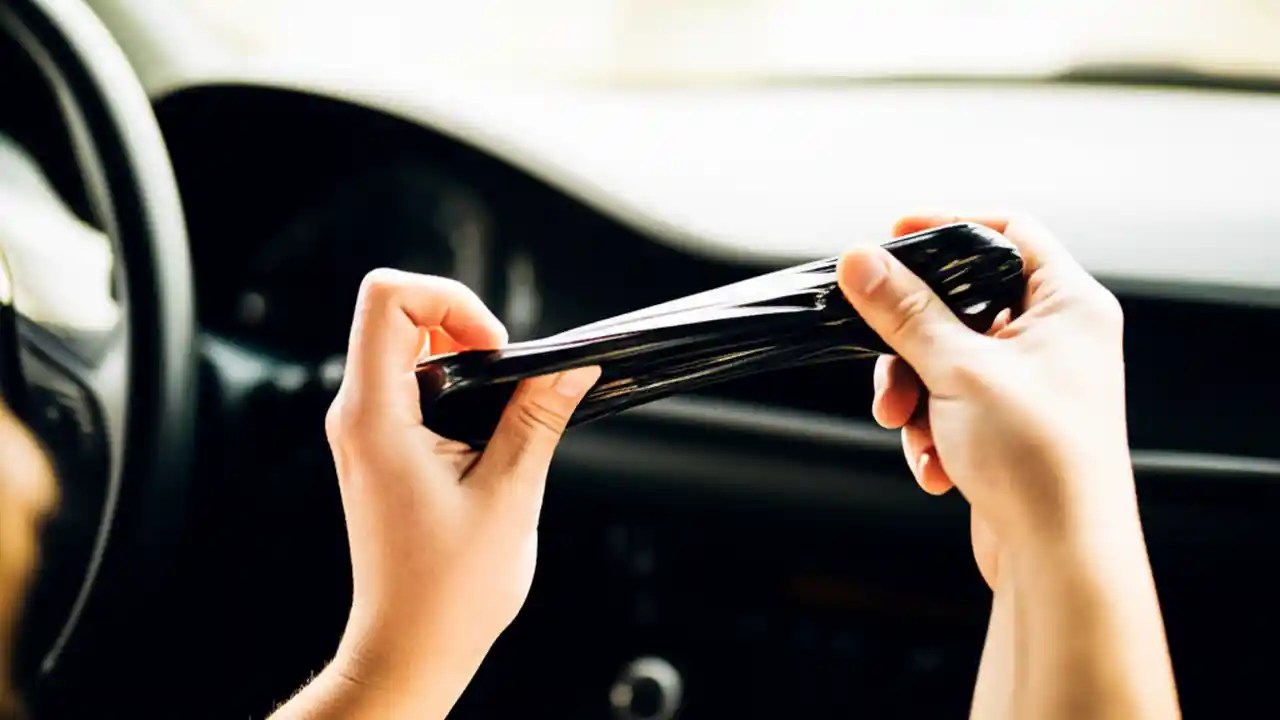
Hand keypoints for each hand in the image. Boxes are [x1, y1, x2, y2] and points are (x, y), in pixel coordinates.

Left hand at [279, 269, 598, 717]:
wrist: (412, 647)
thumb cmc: (449, 590)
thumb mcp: (510, 492)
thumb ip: (539, 416)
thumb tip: (573, 367)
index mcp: (375, 417)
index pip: (387, 298)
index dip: (450, 299)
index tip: (497, 347)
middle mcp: (357, 415)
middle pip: (397, 314)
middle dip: (462, 322)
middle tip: (508, 374)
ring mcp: (364, 431)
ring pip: (404, 346)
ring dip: (461, 356)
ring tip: (504, 407)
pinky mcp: (379, 448)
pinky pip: (409, 384)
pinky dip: (454, 385)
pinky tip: (488, 429)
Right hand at [838, 213, 1133, 583]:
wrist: (1059, 561)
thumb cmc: (1038, 460)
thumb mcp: (960, 370)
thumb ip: (905, 311)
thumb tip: (860, 259)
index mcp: (1069, 306)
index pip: (1009, 232)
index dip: (948, 227)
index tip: (891, 236)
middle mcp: (1056, 340)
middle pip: (960, 304)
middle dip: (910, 344)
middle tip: (886, 369)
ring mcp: (1031, 387)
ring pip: (944, 361)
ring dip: (914, 397)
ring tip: (911, 432)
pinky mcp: (1007, 429)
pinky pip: (950, 407)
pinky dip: (932, 433)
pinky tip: (936, 469)